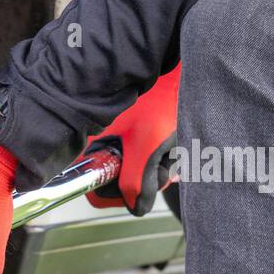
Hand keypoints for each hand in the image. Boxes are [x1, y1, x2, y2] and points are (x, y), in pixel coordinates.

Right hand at [85, 63, 180, 215]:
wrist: (181, 69)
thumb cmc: (162, 97)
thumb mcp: (148, 144)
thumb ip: (136, 180)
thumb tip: (135, 205)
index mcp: (94, 145)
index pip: (92, 187)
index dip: (115, 194)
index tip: (138, 188)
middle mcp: (103, 145)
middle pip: (118, 184)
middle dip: (145, 180)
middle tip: (163, 164)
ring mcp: (121, 142)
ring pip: (137, 175)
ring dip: (159, 169)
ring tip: (172, 149)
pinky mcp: (138, 138)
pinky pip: (149, 163)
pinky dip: (164, 159)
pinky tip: (174, 146)